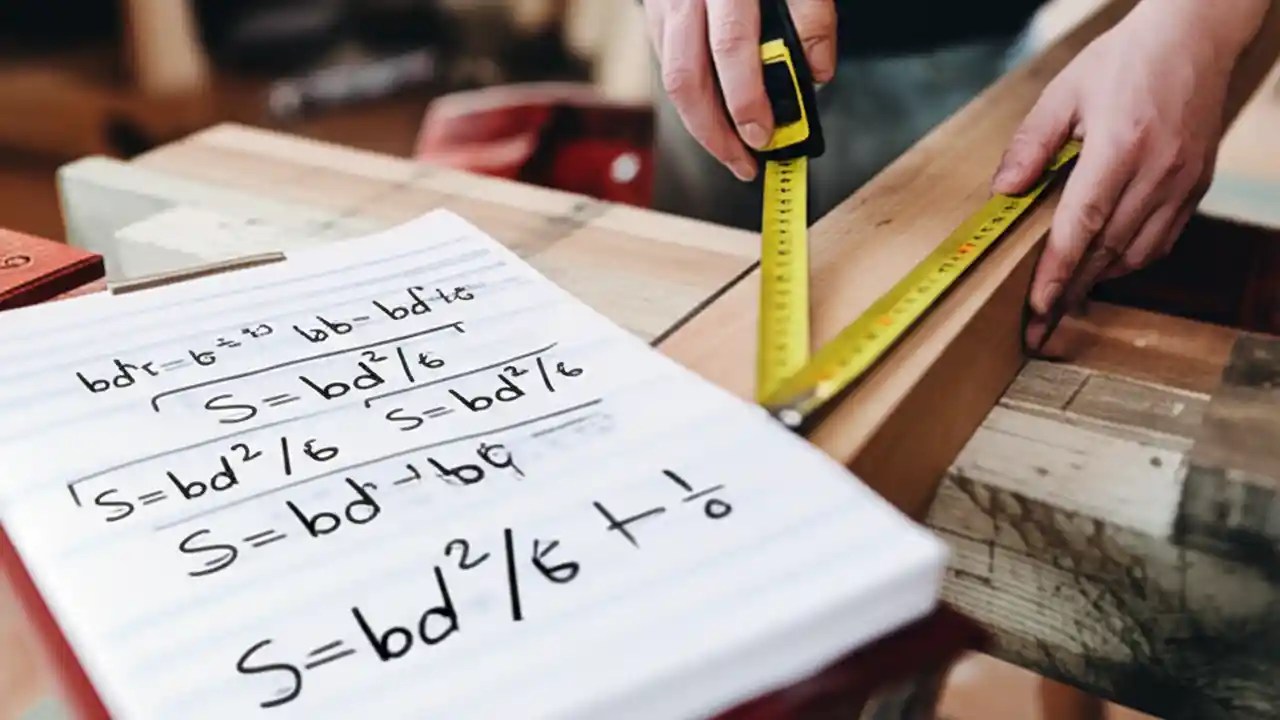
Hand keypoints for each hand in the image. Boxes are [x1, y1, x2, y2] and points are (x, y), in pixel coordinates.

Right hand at [644, 0, 836, 180]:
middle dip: (714, 133)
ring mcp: (663, 2)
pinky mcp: (653, 10)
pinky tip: (715, 113)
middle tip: (744, 163)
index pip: (730, 48)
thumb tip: (814, 74)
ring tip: (732, 149)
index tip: (765, 135)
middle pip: (687, 79)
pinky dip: (692, 96)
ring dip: (701, 123)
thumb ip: (812, 15)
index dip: (746, 98)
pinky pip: (668, 64)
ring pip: (672, 78)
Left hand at [992, 0, 1269, 348]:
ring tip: (1063, 297)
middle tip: (1038, 327)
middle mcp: (1156, 171)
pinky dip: (1130, 261)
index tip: (1036, 308)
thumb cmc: (1126, 59)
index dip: (1056, 273)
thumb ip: (1031, 145)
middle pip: (1106, 251)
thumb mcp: (1065, 92)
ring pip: (1137, 254)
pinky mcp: (1197, 186)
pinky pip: (1162, 241)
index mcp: (1120, 147)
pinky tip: (1103, 264)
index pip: (1081, 226)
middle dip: (1068, 292)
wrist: (1194, 37)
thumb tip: (1003, 191)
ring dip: (1098, 279)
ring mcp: (1182, 182)